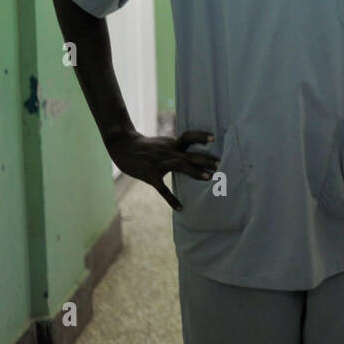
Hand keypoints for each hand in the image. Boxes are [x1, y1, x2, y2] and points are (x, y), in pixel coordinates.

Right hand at [105, 129, 219, 211]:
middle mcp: (169, 152)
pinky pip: (163, 189)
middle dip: (205, 159)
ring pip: (180, 166)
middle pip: (190, 154)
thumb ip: (179, 147)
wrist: (124, 147)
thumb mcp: (164, 143)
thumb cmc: (148, 146)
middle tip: (220, 163)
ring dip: (195, 171)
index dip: (201, 136)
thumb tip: (195, 152)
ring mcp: (160, 163)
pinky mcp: (151, 176)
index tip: (214, 139)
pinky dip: (172, 199)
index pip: (189, 136)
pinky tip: (180, 208)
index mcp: (172, 144)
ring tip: (209, 177)